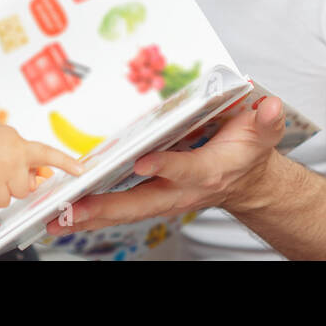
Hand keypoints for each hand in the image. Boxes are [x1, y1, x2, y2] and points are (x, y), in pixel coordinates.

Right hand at [0, 117, 83, 214]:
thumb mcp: (15, 142)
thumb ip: (30, 160)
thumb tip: (42, 179)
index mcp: (23, 149)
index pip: (49, 155)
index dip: (67, 163)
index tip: (82, 171)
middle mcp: (9, 162)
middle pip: (23, 192)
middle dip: (14, 187)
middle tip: (4, 174)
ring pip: (4, 202)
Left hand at [44, 96, 285, 234]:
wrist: (246, 181)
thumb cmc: (248, 151)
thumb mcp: (263, 133)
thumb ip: (265, 121)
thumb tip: (269, 107)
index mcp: (208, 171)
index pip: (184, 169)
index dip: (165, 166)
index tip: (142, 161)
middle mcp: (181, 191)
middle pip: (142, 203)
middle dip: (107, 208)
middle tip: (75, 209)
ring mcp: (164, 198)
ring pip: (125, 211)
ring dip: (91, 215)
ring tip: (56, 218)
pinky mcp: (152, 199)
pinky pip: (120, 209)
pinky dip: (93, 212)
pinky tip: (65, 213)